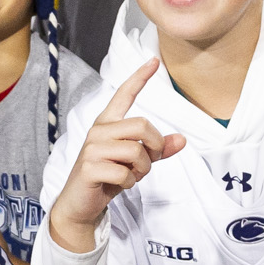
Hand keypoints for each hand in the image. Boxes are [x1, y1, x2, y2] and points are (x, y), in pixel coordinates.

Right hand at [47, 58, 185, 252]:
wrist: (81, 203)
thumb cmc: (108, 178)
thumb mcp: (135, 162)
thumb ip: (157, 150)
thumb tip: (182, 140)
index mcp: (108, 123)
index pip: (124, 94)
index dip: (139, 78)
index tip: (154, 61)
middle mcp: (99, 131)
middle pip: (142, 125)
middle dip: (155, 146)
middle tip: (149, 162)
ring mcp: (92, 148)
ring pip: (136, 151)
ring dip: (143, 169)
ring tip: (132, 175)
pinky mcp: (90, 167)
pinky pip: (125, 173)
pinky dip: (130, 182)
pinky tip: (120, 184)